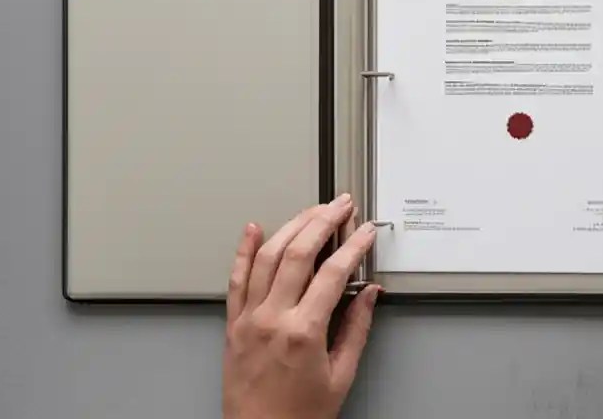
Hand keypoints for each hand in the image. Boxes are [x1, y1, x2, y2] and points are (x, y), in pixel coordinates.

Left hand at [223, 195, 381, 418]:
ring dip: (291, 226)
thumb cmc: (298, 416)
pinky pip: (236, 279)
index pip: (334, 272)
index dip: (355, 245)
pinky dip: (244, 251)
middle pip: (298, 253)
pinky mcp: (233, 325)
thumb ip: (356, 328)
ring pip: (267, 257)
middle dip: (323, 221)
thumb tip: (369, 294)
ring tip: (311, 210)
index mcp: (303, 332)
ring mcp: (248, 319)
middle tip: (341, 205)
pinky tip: (254, 230)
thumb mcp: (341, 375)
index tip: (367, 231)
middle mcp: (272, 319)